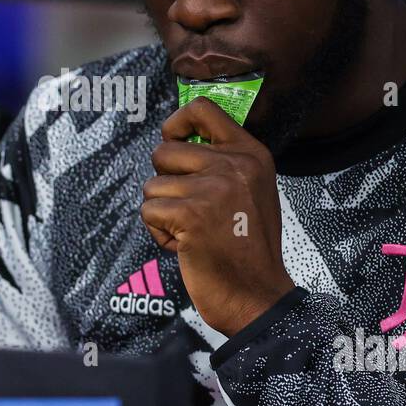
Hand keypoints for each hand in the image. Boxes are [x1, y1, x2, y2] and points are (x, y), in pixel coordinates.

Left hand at [141, 96, 295, 335]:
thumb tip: (177, 141)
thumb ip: (223, 162)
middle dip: (165, 183)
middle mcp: (234, 165)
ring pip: (152, 186)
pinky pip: (148, 212)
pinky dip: (158, 233)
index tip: (173, 142)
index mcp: (251, 154)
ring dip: (162, 214)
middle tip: (189, 210)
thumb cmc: (249, 249)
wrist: (257, 296)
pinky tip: (185, 246)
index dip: (176, 124)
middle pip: (164, 151)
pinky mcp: (190, 215)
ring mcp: (212, 189)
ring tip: (192, 232)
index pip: (202, 109)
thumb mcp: (251, 191)